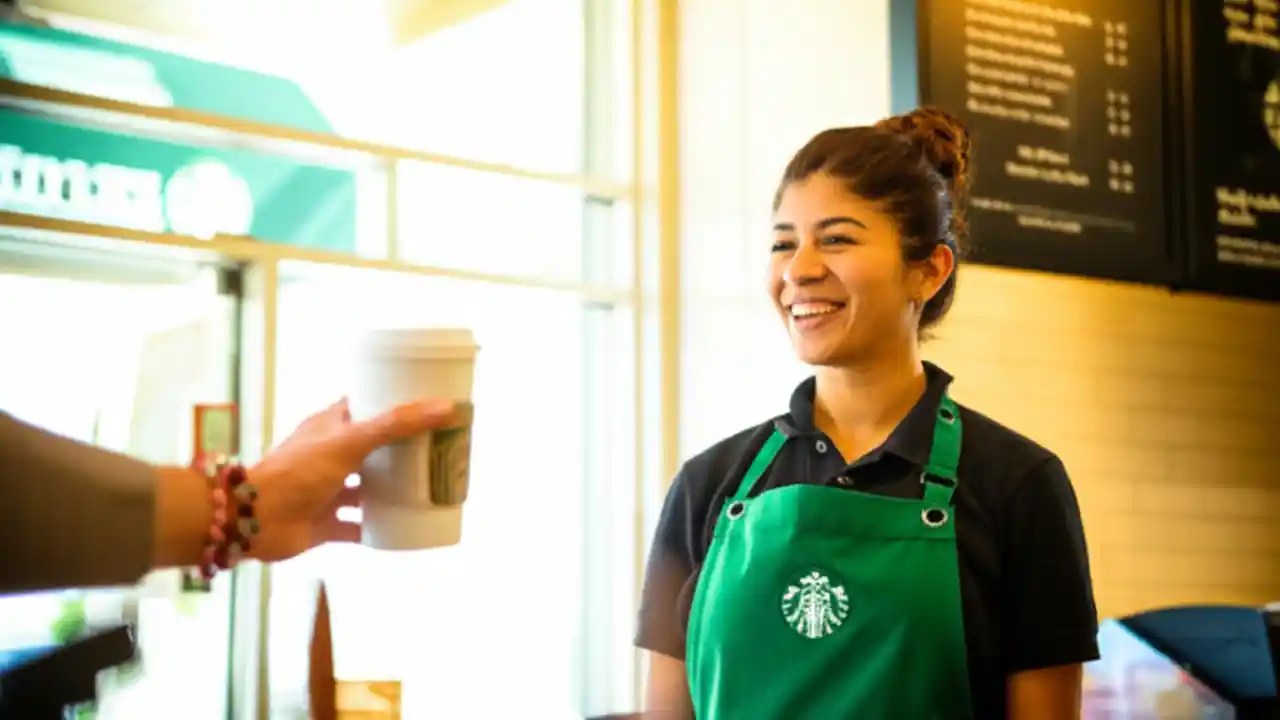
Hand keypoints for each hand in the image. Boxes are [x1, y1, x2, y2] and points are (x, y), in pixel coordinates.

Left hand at [245, 397, 455, 562]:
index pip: (366, 405)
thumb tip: (446, 407)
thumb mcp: (350, 441)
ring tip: (430, 485)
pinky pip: (360, 525)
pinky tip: (406, 527)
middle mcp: (330, 455)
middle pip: (373, 447)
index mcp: (331, 426)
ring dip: (394, 488)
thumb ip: (395, 425)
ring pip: (368, 486)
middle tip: (439, 447)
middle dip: (403, 448)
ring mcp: (328, 489)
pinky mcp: (327, 523)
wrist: (255, 521)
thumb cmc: (299, 471)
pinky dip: (380, 527)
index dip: (394, 402)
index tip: (428, 403)